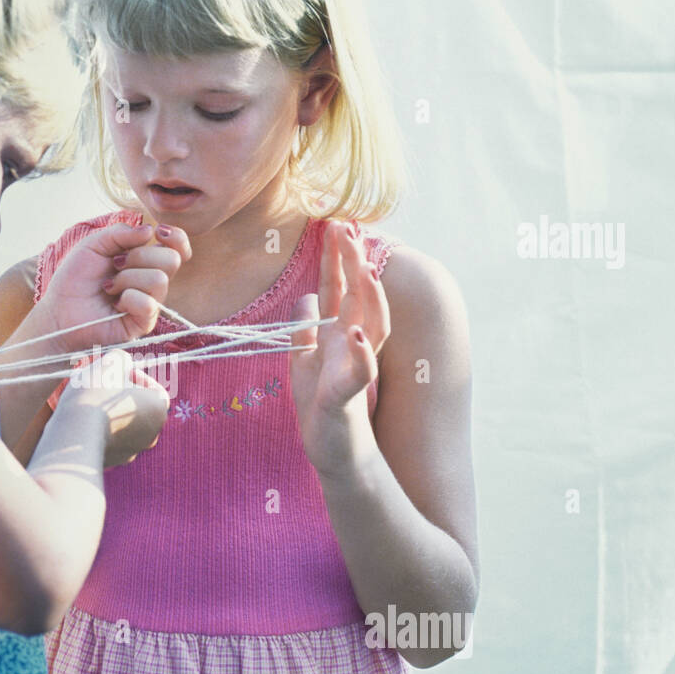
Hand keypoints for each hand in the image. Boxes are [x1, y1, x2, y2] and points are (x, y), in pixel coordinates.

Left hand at [38, 222, 190, 356]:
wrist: (59, 309)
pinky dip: (127, 298)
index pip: (177, 247)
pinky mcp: (143, 323)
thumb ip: (120, 233)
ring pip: (159, 280)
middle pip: (171, 259)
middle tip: (115, 265)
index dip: (176, 237)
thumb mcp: (93, 244)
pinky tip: (114, 304)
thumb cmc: (75, 279)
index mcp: (144, 259)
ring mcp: (150, 302)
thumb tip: (151, 231)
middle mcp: (151, 280)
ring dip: (127, 279)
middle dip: (139, 256)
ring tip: (108, 287)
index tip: (158, 233)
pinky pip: (148, 304)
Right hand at [56, 349, 169, 467]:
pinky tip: (81, 420)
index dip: (135, 376)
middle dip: (121, 395)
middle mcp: (151, 434)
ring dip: (110, 413)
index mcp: (159, 409)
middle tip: (100, 385)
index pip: (154, 388)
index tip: (117, 373)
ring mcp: (132, 451)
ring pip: (123, 425)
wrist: (73, 436)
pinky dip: (99, 429)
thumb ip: (122, 359)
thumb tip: (123, 364)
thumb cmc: (95, 394)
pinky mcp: (113, 462)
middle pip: (138, 407)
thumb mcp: (111, 362)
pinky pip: (108, 440)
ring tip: (87, 401)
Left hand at [289, 220, 390, 474]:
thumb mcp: (302, 359)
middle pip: (359, 296)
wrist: (330, 448)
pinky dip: (362, 354)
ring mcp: (354, 367)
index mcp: (338, 333)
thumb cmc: (319, 404)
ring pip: (372, 325)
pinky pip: (361, 372)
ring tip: (365, 268)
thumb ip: (305, 328)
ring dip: (370, 297)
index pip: (339, 288)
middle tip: (349, 228)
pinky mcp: (348, 394)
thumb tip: (305, 298)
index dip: (337, 258)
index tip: (336, 225)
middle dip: (355, 262)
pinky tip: (357, 335)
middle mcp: (353, 344)